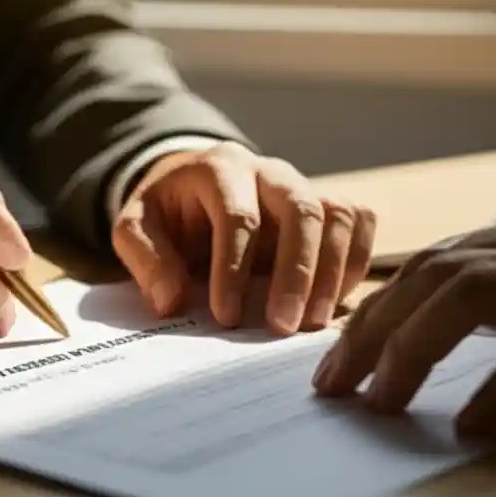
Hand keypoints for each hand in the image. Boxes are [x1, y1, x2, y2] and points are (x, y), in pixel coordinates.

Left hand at [111, 142, 375, 334]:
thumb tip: (172, 301)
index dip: (234, 270)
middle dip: (296, 272)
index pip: (238, 217)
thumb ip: (147, 260)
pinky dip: (356, 261)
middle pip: (302, 209)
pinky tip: (334, 302)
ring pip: (338, 214)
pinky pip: (360, 221)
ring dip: (331, 272)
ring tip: (311, 324)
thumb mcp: (136, 228)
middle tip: (282, 326)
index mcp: (219, 169)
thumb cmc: (167, 214)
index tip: (226, 317)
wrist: (192, 188)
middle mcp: (269, 171)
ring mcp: (305, 184)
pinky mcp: (327, 205)